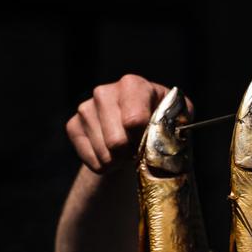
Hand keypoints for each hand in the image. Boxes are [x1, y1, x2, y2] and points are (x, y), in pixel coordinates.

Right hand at [66, 74, 190, 172]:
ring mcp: (86, 108)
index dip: (142, 139)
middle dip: (131, 153)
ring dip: (119, 161)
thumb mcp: (176, 119)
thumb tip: (171, 134)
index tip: (149, 142)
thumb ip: (178, 123)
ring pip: (104, 154)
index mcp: (133, 85)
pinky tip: (112, 156)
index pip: (134, 119)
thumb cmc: (161, 123)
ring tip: (127, 153)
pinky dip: (104, 167)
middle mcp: (105, 92)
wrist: (136, 132)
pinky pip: (91, 160)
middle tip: (138, 151)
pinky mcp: (73, 125)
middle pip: (116, 141)